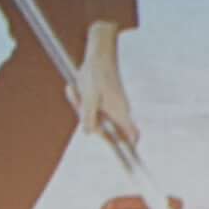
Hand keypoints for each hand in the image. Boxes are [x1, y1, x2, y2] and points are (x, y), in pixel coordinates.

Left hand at [75, 24, 134, 145]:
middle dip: (89, 121)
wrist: (99, 51)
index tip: (128, 158)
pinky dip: (84, 100)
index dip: (130, 148)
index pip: (133, 136)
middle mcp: (120, 109)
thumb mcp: (88, 98)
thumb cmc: (96, 72)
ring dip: (83, 107)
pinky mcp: (107, 96)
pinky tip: (76, 87)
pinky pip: (94, 106)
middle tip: (80, 101)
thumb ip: (89, 119)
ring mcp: (114, 102)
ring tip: (76, 89)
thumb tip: (90, 133)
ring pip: (97, 116)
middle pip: (108, 128)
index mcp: (120, 111)